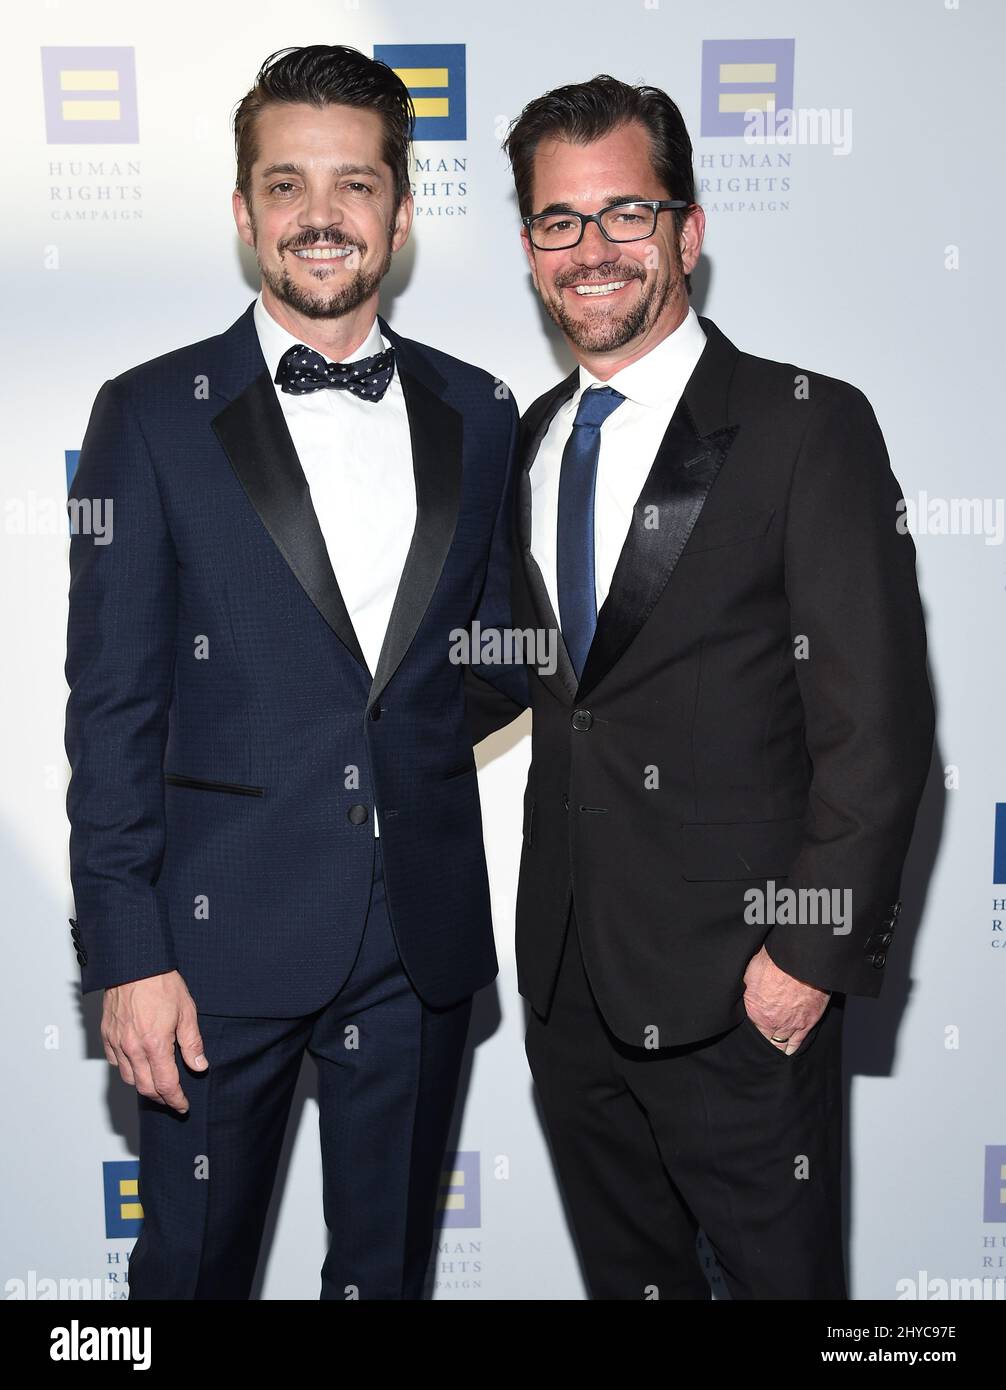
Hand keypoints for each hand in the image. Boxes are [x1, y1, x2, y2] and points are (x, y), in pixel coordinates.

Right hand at [100, 971, 206, 1112]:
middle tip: (172, 1098)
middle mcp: (133, 1047)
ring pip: (128, 1078)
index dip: (175, 1099)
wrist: (134, 963)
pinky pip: (114, 1062)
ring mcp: (117, 1042)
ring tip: (157, 1083)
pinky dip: (126, 1068)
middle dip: (161, 1098)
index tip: (182, 1105)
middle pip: (145, 1087)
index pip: (165, 1085)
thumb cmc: (161, 983)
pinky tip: (137, 1064)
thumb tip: (199, 1066)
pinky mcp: (106, 1035)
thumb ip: (192, 1043)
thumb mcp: (187, 1011)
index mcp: (155, 1044)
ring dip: (143, 1085)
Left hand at [742, 946, 829, 1055]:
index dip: (752, 1030)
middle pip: (767, 1040)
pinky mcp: (808, 1022)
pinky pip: (799, 1041)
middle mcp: (772, 1022)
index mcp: (756, 1011)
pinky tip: (789, 1051)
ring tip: (775, 1050)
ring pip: (783, 1044)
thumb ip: (747, 991)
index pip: (751, 1030)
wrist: (798, 959)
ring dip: (778, 1047)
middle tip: (763, 1043)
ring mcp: (792, 1024)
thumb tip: (743, 995)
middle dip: (764, 1042)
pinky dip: (793, 1047)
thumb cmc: (772, 962)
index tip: (752, 1031)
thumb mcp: (749, 975)